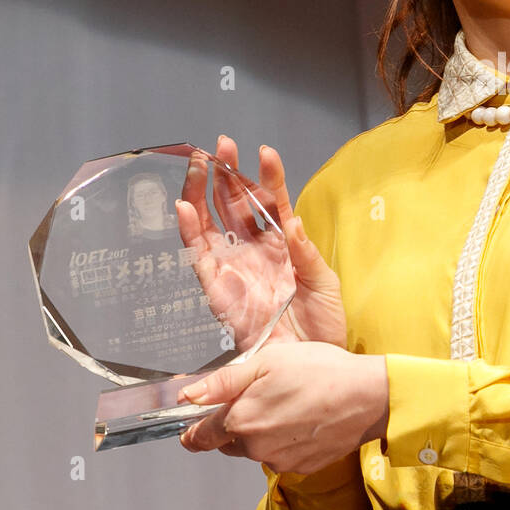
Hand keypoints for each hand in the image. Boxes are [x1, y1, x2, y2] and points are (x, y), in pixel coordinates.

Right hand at [176, 134, 347, 349]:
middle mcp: (255, 253)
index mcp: (283, 247)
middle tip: (223, 144)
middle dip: (228, 173)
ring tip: (201, 163)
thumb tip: (293, 220)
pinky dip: (190, 232)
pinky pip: (200, 257)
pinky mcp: (219, 290)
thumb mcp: (323, 283)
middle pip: (235, 206)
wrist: (310, 365)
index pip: (272, 204)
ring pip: (212, 223)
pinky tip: (186, 206)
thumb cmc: (321, 326)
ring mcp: (236, 269)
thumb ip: (306, 252)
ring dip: (204, 193)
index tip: (265, 151)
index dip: (267, 177)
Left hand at [177, 342, 388, 474]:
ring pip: (256, 448)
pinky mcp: (302, 466)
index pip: (200, 436)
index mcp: (241, 420)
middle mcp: (256, 447)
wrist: (368, 396)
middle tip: (260, 397)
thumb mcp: (267, 361)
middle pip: (229, 441)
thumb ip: (223, 381)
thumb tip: (189, 395)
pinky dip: (286, 440)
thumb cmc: (321, 372)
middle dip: (235, 423)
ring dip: (262, 432)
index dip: (193, 430)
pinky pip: (282, 454)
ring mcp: (279, 460)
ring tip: (289, 404)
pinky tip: (303, 418)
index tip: (190, 428)